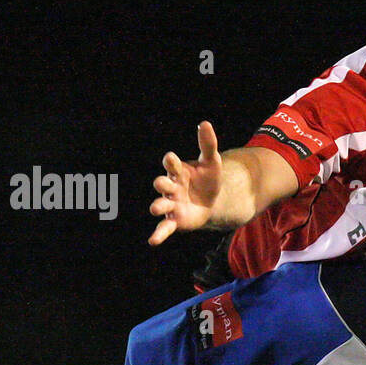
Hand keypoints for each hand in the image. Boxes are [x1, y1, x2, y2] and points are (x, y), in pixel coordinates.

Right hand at [148, 121, 222, 244]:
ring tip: (156, 208)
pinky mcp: (175, 220)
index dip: (171, 162)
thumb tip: (205, 123)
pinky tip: (153, 241)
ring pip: (160, 204)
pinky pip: (165, 228)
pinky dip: (158, 234)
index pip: (171, 164)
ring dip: (157, 205)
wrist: (213, 202)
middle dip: (161, 183)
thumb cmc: (208, 180)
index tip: (171, 158)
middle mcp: (171, 187)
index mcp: (178, 171)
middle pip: (161, 184)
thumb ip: (207, 144)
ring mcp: (171, 204)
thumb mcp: (211, 162)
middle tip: (162, 183)